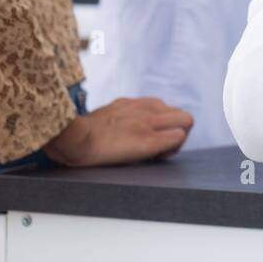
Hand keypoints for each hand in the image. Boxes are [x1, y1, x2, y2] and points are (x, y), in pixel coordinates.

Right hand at [43, 97, 192, 166]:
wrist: (76, 140)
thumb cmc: (85, 134)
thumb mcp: (107, 116)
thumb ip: (124, 116)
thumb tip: (128, 127)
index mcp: (135, 104)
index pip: (166, 109)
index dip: (165, 126)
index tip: (154, 138)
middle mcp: (147, 108)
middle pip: (182, 114)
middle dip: (178, 131)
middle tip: (162, 147)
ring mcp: (150, 122)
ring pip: (186, 121)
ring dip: (178, 138)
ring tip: (160, 152)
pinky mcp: (150, 139)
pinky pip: (177, 137)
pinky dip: (173, 147)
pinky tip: (157, 157)